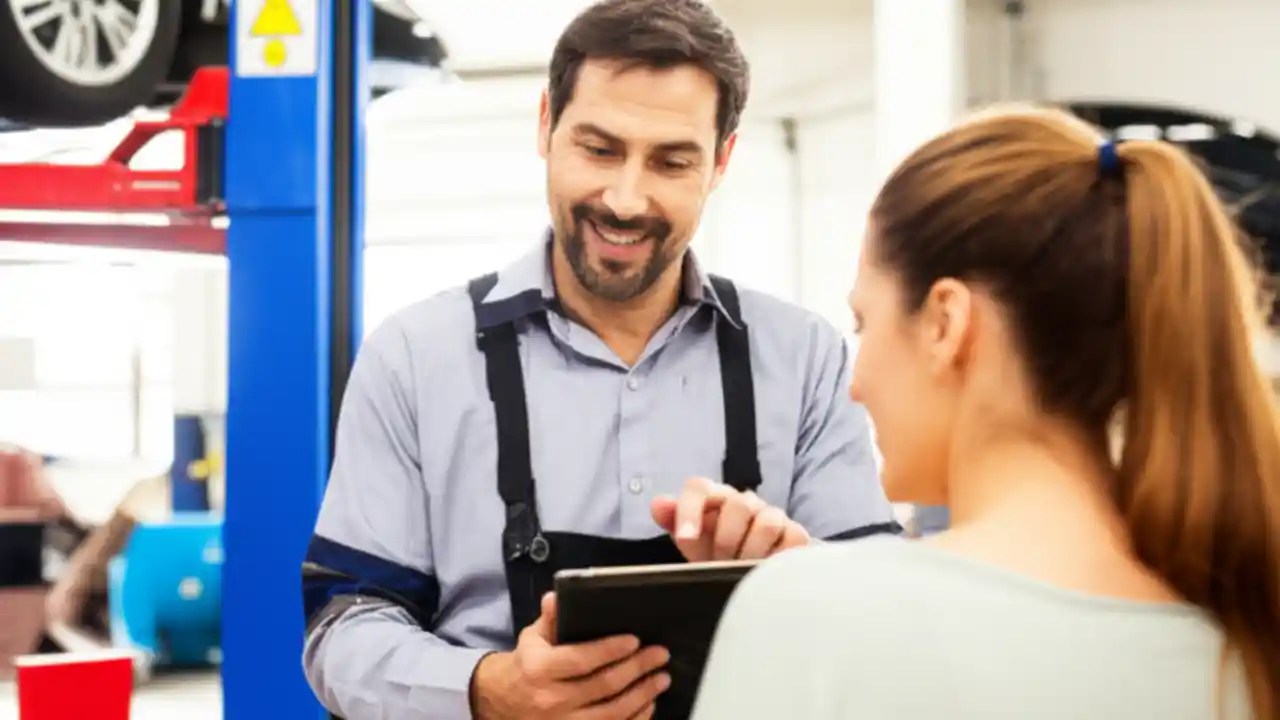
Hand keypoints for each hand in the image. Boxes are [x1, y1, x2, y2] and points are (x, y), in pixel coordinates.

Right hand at [470, 593, 669, 719]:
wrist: (505, 701)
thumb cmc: (528, 665)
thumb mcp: (533, 637)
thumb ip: (550, 618)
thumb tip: (557, 597)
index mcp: (540, 670)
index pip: (581, 659)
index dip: (610, 650)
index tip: (634, 640)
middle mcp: (551, 700)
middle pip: (603, 686)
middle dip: (637, 669)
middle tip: (659, 655)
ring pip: (611, 714)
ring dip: (642, 695)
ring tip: (661, 678)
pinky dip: (634, 719)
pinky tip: (648, 704)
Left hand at [651, 476, 809, 561]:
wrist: (758, 575)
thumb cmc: (722, 556)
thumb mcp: (696, 545)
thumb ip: (676, 523)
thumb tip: (658, 504)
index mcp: (715, 500)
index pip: (699, 488)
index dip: (690, 510)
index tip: (684, 538)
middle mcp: (744, 503)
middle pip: (737, 504)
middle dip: (726, 540)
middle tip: (721, 561)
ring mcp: (773, 516)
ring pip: (766, 522)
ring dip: (752, 552)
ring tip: (744, 569)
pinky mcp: (796, 534)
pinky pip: (792, 538)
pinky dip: (777, 557)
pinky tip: (766, 569)